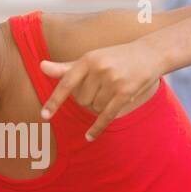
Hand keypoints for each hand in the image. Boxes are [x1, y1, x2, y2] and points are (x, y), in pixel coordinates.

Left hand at [40, 41, 164, 139]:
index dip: (55, 101)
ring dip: (99, 105)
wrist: (149, 53)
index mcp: (87, 59)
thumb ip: (65, 67)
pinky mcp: (125, 93)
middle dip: (87, 99)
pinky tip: (88, 137)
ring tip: (111, 91)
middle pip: (81, 100)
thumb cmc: (114, 58)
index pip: (66, 83)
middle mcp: (99, 69)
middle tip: (101, 87)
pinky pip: (106, 116)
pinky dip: (97, 128)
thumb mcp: (90, 59)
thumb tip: (40, 66)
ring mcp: (113, 81)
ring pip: (94, 107)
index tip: (44, 115)